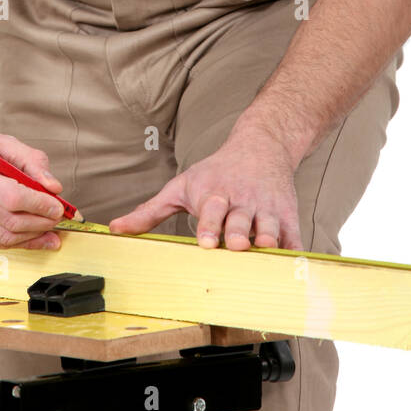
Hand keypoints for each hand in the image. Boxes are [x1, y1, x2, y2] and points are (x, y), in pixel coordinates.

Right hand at [0, 106, 76, 249]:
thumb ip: (30, 160)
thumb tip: (54, 187)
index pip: (14, 198)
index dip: (41, 206)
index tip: (60, 206)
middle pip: (10, 222)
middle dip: (42, 224)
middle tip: (59, 219)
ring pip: (2, 237)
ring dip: (32, 238)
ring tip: (51, 231)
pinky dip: (15, 242)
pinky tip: (32, 238)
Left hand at [109, 118, 303, 250]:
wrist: (261, 145)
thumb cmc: (215, 172)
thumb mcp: (181, 185)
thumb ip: (151, 211)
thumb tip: (116, 229)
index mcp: (215, 194)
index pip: (211, 211)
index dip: (209, 226)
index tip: (206, 242)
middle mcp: (242, 200)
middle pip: (241, 220)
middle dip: (238, 233)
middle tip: (236, 245)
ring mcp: (267, 208)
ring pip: (269, 226)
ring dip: (267, 239)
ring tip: (264, 249)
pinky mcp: (288, 215)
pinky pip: (294, 235)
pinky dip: (294, 250)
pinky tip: (294, 264)